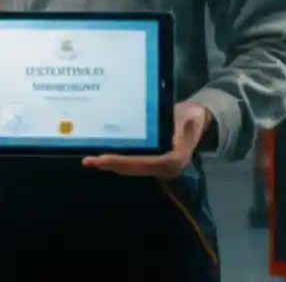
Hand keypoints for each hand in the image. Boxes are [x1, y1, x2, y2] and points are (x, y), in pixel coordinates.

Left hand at [81, 102, 212, 178]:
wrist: (196, 119)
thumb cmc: (192, 117)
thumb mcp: (192, 118)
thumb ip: (188, 125)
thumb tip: (186, 122)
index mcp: (174, 160)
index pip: (145, 163)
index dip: (125, 162)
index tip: (105, 158)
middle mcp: (164, 168)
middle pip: (134, 168)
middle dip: (111, 165)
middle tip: (89, 161)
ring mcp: (157, 166)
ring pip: (131, 168)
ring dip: (110, 165)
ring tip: (89, 161)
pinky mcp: (151, 161)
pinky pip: (132, 163)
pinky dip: (116, 160)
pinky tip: (100, 156)